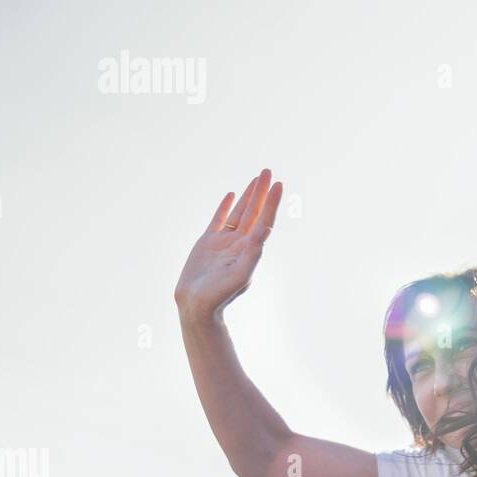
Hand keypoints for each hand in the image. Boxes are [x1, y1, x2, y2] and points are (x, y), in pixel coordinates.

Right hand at [174, 169, 283, 321]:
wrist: (197, 305)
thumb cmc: (220, 294)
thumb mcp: (240, 274)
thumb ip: (253, 253)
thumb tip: (264, 232)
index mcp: (251, 249)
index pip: (265, 220)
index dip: (272, 203)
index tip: (279, 185)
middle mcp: (241, 243)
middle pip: (255, 212)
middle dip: (262, 192)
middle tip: (268, 171)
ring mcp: (224, 241)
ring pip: (239, 212)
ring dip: (249, 195)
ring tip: (257, 179)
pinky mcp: (208, 242)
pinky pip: (219, 219)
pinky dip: (225, 206)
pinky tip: (232, 194)